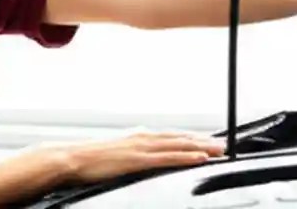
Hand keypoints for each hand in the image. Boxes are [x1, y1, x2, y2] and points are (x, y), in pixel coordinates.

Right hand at [52, 131, 224, 183]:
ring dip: (201, 146)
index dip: (191, 138)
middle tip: (224, 144)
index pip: (171, 136)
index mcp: (138, 137)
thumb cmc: (89, 160)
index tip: (208, 140)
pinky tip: (200, 158)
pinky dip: (186, 157)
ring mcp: (141, 148)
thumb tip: (141, 157)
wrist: (72, 158)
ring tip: (219, 149)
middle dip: (203, 140)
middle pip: (179, 138)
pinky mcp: (138, 160)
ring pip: (178, 146)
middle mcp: (143, 138)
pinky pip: (168, 158)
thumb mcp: (114, 153)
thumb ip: (130, 153)